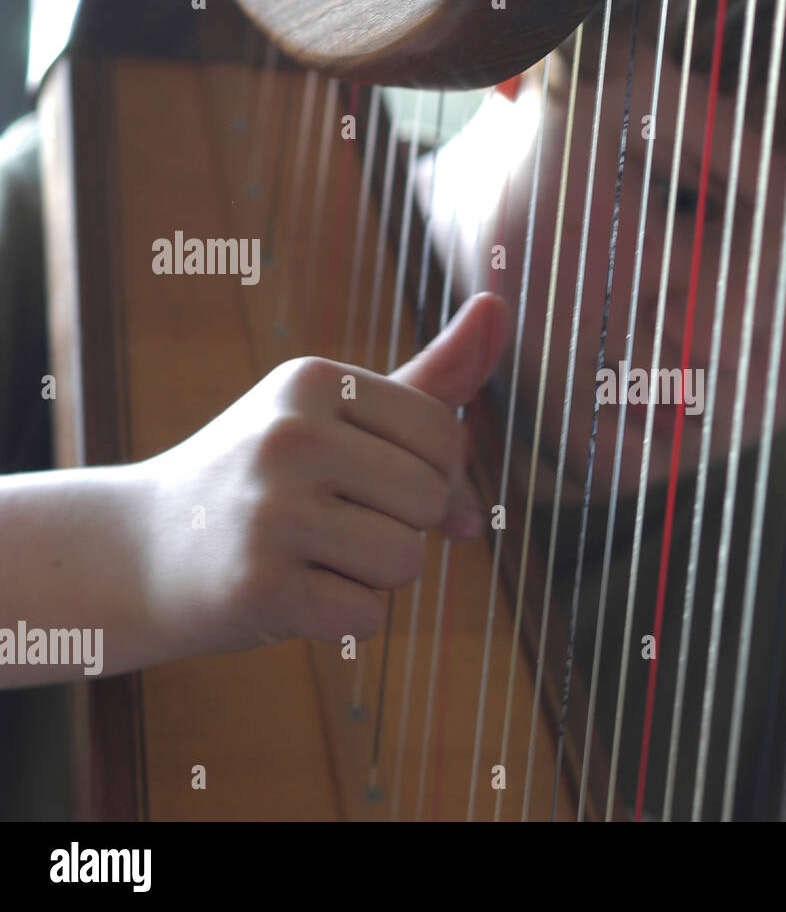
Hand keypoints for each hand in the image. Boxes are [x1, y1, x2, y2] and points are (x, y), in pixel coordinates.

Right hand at [136, 292, 508, 657]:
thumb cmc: (266, 478)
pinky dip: (340, 619)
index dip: (427, 475)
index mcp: (313, 380)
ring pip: (405, 562)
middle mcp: (289, 435)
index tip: (365, 479)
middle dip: (399, 527)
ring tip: (308, 555)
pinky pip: (367, 617)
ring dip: (372, 576)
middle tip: (326, 521)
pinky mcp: (258, 586)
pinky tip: (288, 593)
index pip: (446, 439)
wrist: (141, 551)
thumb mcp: (338, 415)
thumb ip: (431, 373)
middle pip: (431, 502)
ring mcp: (269, 510)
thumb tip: (501, 308)